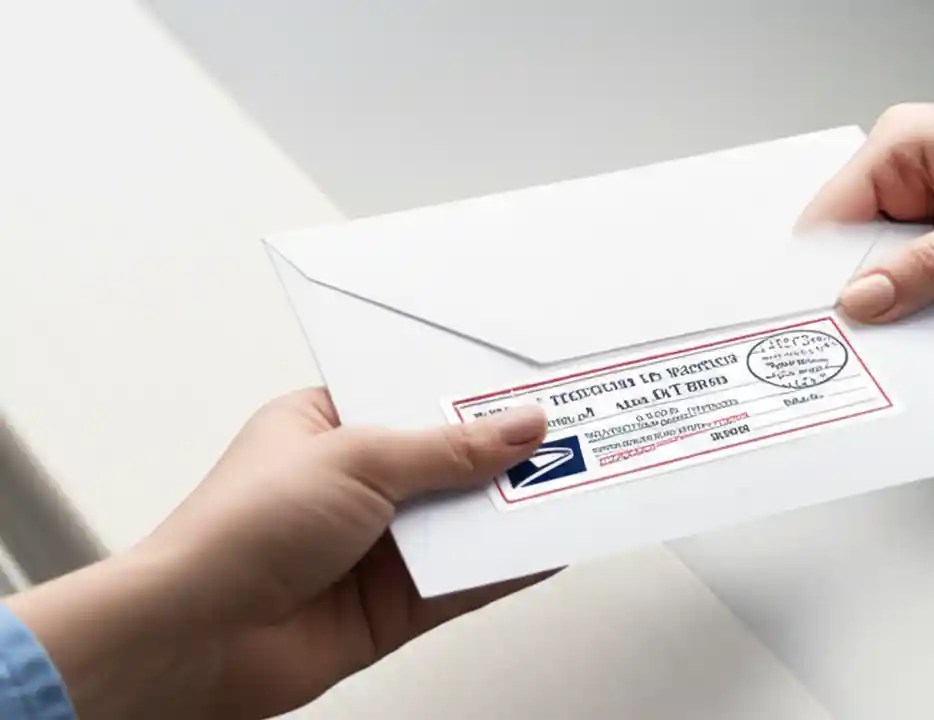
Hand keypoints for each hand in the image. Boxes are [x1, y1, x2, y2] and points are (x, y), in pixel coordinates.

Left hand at [8, 388, 550, 719]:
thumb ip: (448, 448)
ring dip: (513, 507)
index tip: (532, 384)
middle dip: (507, 452)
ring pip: (464, 520)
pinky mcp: (395, 603)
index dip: (475, 394)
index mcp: (330, 425)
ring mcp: (378, 545)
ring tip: (577, 482)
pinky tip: (547, 544)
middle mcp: (357, 483)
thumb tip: (519, 426)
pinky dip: (507, 563)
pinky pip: (466, 578)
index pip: (419, 398)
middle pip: (452, 460)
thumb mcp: (356, 459)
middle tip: (572, 429)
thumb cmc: (235, 532)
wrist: (195, 639)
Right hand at [797, 101, 933, 338]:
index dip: (827, 274)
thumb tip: (860, 301)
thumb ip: (927, 267)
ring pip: (902, 293)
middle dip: (893, 302)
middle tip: (922, 323)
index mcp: (906, 148)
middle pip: (861, 262)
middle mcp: (915, 184)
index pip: (832, 219)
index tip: (830, 324)